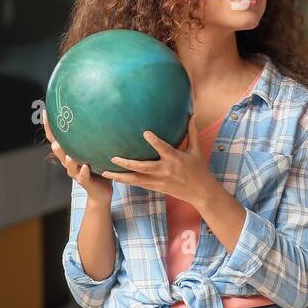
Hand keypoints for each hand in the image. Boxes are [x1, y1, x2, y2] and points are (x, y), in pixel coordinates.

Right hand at [43, 108, 111, 203]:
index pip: (57, 138)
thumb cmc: (99, 169)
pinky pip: (82, 176)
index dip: (50, 127)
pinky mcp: (84, 181)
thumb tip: (102, 117)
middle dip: (54, 140)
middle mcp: (69, 162)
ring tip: (66, 153)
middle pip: (58, 150)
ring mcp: (75, 172)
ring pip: (68, 164)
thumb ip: (95, 139)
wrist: (101, 192)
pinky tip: (85, 166)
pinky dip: (83, 171)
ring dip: (67, 159)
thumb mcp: (96, 152)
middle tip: (52, 130)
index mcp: (70, 153)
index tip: (46, 112)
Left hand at [101, 114, 221, 207]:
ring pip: (136, 179)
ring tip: (105, 172)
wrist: (201, 193)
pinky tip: (114, 178)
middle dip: (127, 163)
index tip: (145, 132)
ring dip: (120, 176)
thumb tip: (192, 115)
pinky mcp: (156, 187)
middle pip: (143, 167)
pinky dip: (126, 181)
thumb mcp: (197, 151)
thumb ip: (192, 132)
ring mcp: (159, 181)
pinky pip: (138, 184)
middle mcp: (165, 170)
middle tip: (113, 158)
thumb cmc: (200, 169)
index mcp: (176, 159)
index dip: (155, 141)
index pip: (164, 149)